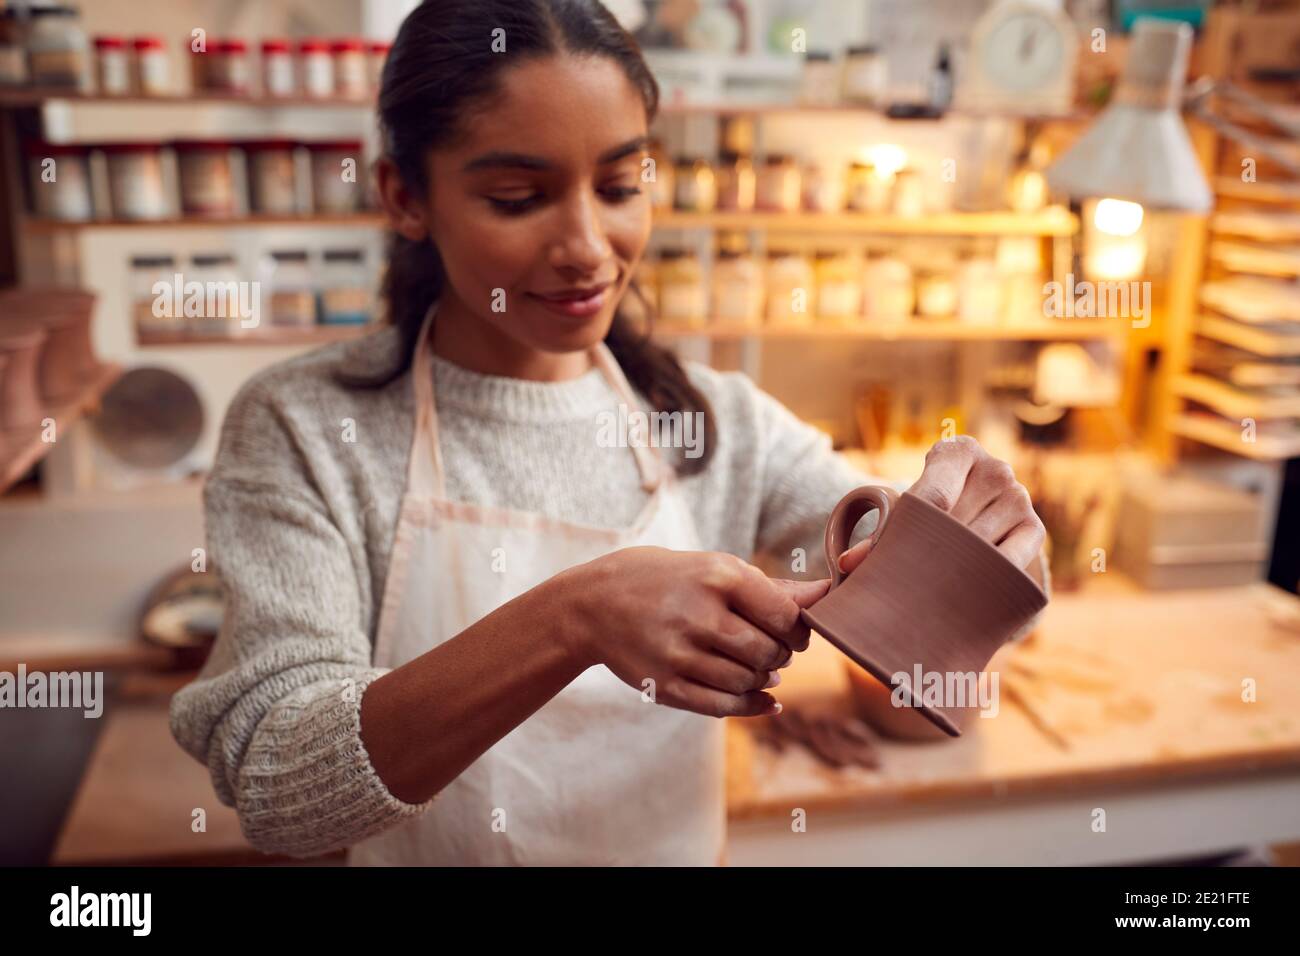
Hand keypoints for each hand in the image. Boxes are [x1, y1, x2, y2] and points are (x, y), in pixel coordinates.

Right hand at [559, 547, 829, 717]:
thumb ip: (769, 587)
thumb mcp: (711, 567)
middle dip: (781, 654)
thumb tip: (828, 593)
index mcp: (715, 576)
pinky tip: (761, 696)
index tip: (793, 629)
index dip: (800, 629)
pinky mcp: (666, 685)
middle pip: (770, 652)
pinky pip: (724, 706)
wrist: (591, 605)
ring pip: (750, 681)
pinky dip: (752, 705)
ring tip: (754, 664)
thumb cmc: (662, 579)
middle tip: (771, 648)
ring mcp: (680, 654)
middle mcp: (698, 615)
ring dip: (763, 678)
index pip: (785, 614)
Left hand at [838, 436, 1045, 575]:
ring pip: (978, 547)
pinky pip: (1008, 563)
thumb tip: (849, 564)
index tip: (894, 556)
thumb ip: (879, 534)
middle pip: (955, 525)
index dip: (912, 532)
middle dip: (931, 553)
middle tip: (912, 575)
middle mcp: (995, 469)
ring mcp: (1020, 497)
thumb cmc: (931, 510)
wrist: (976, 516)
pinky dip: (986, 578)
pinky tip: (968, 585)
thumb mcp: (906, 512)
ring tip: (936, 577)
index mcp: (958, 452)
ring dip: (956, 567)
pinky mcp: (1034, 529)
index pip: (932, 496)